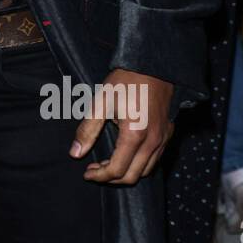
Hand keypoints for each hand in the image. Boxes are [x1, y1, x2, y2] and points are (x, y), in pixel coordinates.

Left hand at [70, 69, 173, 184]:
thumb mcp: (101, 102)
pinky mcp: (168, 133)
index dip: (99, 176)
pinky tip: (124, 154)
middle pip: (133, 177)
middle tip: (94, 169)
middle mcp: (153, 142)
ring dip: (126, 173)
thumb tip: (75, 153)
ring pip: (146, 171)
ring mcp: (163, 139)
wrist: (153, 64)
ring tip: (106, 163)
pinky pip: (155, 159)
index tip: (86, 172)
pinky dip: (139, 164)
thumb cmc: (125, 81)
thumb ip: (88, 129)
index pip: (117, 170)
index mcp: (135, 135)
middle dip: (111, 178)